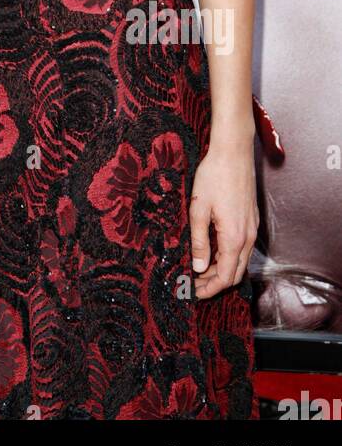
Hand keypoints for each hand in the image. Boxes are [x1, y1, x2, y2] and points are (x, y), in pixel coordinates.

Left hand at [189, 144, 258, 299]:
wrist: (233, 153)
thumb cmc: (214, 177)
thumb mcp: (198, 209)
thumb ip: (199, 241)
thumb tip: (199, 267)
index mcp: (234, 238)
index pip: (226, 276)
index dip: (210, 289)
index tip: (194, 293)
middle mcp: (248, 237)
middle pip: (235, 273)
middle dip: (215, 283)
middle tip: (194, 283)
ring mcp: (252, 228)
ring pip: (240, 260)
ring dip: (222, 270)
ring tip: (200, 269)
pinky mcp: (251, 219)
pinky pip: (242, 247)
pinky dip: (228, 256)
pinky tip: (212, 250)